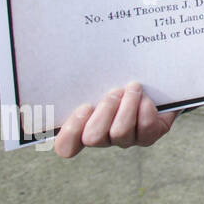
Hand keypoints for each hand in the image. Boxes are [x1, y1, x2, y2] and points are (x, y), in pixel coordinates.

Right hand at [54, 82, 176, 157]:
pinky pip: (145, 129)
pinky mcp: (148, 136)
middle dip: (104, 111)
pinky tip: (146, 97)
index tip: (85, 106)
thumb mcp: (97, 74)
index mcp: (82, 125)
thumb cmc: (118, 74)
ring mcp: (126, 139)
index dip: (71, 131)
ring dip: (127, 106)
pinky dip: (146, 109)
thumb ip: (80, 76)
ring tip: (133, 87)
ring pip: (120, 132)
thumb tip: (48, 58)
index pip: (66, 146)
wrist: (155, 77)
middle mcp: (103, 137)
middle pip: (93, 138)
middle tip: (115, 91)